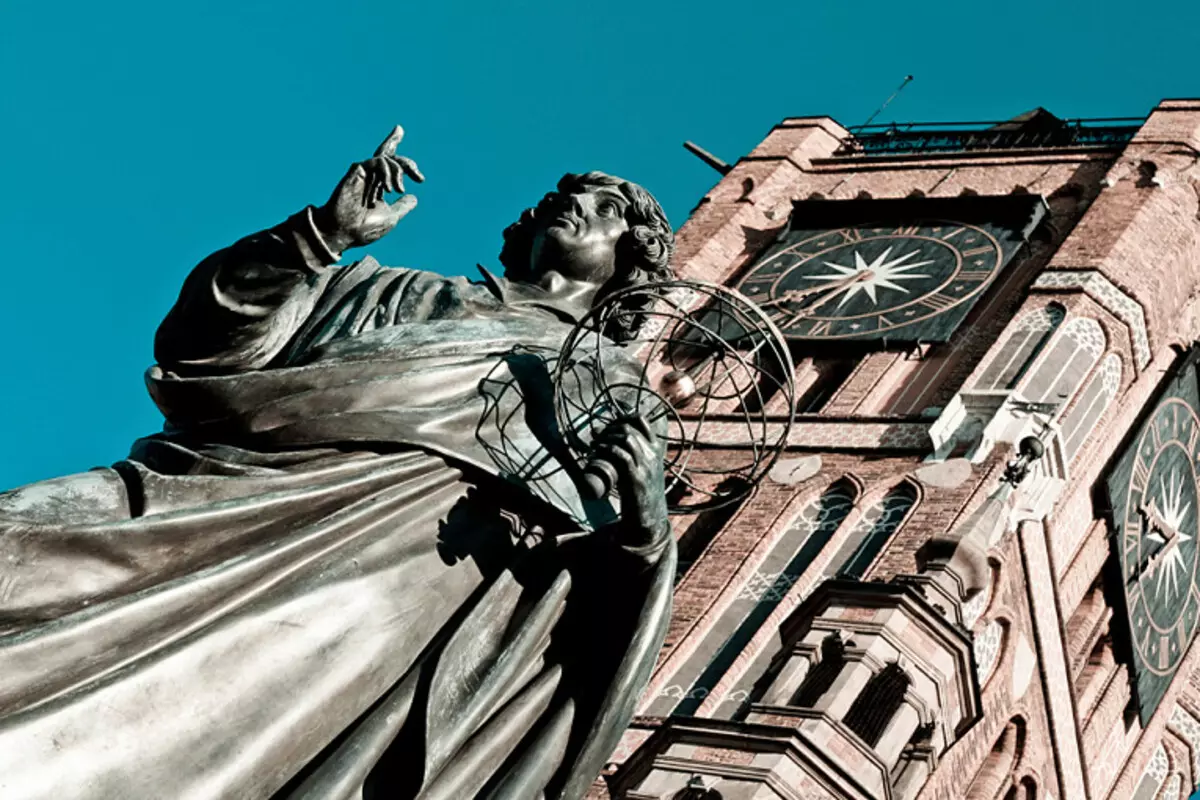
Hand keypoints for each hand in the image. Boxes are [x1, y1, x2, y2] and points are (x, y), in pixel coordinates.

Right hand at [314, 125, 424, 253]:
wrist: (344, 232)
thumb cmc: (364, 228)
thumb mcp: (391, 217)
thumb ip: (402, 206)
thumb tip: (414, 198)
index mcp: (379, 186)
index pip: (391, 166)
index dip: (406, 165)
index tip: (421, 179)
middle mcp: (372, 177)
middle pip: (384, 151)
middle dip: (396, 142)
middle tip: (417, 172)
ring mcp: (364, 174)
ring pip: (386, 159)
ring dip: (397, 172)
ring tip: (398, 190)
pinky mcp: (357, 171)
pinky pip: (377, 162)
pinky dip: (387, 172)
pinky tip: (389, 188)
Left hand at [586, 415, 668, 544]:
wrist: (650, 520)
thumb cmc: (641, 495)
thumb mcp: (643, 470)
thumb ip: (634, 456)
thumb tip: (611, 443)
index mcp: (656, 450)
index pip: (642, 420)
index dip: (621, 417)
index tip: (607, 425)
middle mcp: (653, 455)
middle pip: (629, 428)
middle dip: (609, 428)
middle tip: (595, 436)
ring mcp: (646, 466)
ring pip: (627, 438)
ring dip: (607, 438)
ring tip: (595, 445)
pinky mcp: (636, 478)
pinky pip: (621, 456)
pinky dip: (607, 451)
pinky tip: (597, 453)